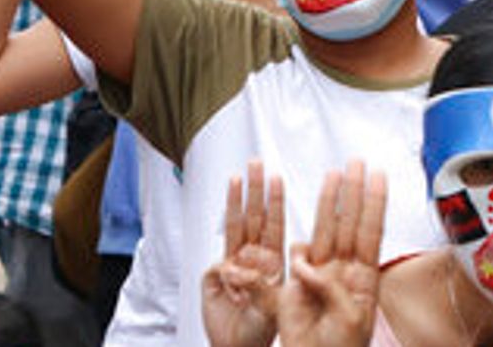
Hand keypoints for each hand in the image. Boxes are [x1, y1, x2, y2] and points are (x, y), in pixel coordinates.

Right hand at [202, 161, 284, 346]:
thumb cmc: (263, 329)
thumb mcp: (275, 308)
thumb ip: (261, 286)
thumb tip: (241, 267)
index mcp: (274, 262)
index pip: (276, 224)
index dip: (276, 201)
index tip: (278, 177)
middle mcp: (255, 258)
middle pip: (256, 217)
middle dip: (256, 189)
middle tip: (256, 163)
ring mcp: (235, 264)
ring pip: (236, 226)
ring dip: (237, 200)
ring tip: (236, 177)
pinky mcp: (215, 277)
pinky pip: (219, 259)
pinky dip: (223, 262)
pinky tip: (232, 273)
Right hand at [277, 161, 387, 346]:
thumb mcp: (350, 319)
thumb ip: (332, 289)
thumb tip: (308, 265)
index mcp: (366, 277)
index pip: (373, 230)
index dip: (376, 203)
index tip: (379, 176)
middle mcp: (345, 269)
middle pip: (351, 221)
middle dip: (354, 191)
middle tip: (356, 162)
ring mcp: (321, 273)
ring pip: (326, 229)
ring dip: (330, 201)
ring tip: (334, 174)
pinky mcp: (295, 284)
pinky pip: (297, 256)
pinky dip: (300, 244)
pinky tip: (304, 244)